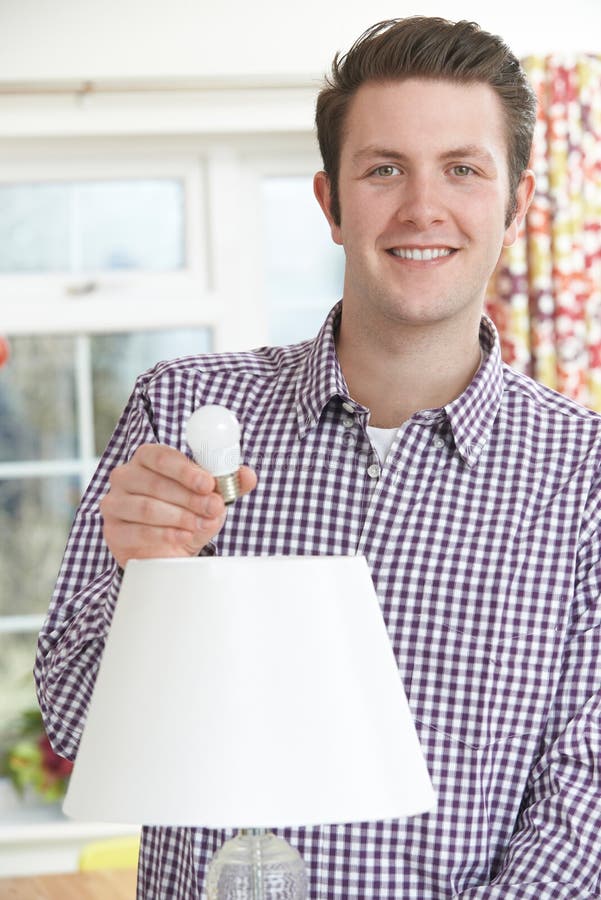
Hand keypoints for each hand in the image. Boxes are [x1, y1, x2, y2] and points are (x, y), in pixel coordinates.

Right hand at [99, 443, 256, 567]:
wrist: (167, 551)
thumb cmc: (186, 514)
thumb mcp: (210, 498)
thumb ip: (229, 484)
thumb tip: (249, 476)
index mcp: (147, 458)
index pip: (162, 456)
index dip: (186, 470)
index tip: (208, 484)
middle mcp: (125, 476)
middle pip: (155, 483)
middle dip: (189, 497)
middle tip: (213, 508)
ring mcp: (115, 503)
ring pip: (146, 506)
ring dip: (179, 516)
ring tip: (201, 524)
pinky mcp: (113, 530)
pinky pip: (137, 531)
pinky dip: (164, 535)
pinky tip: (184, 537)